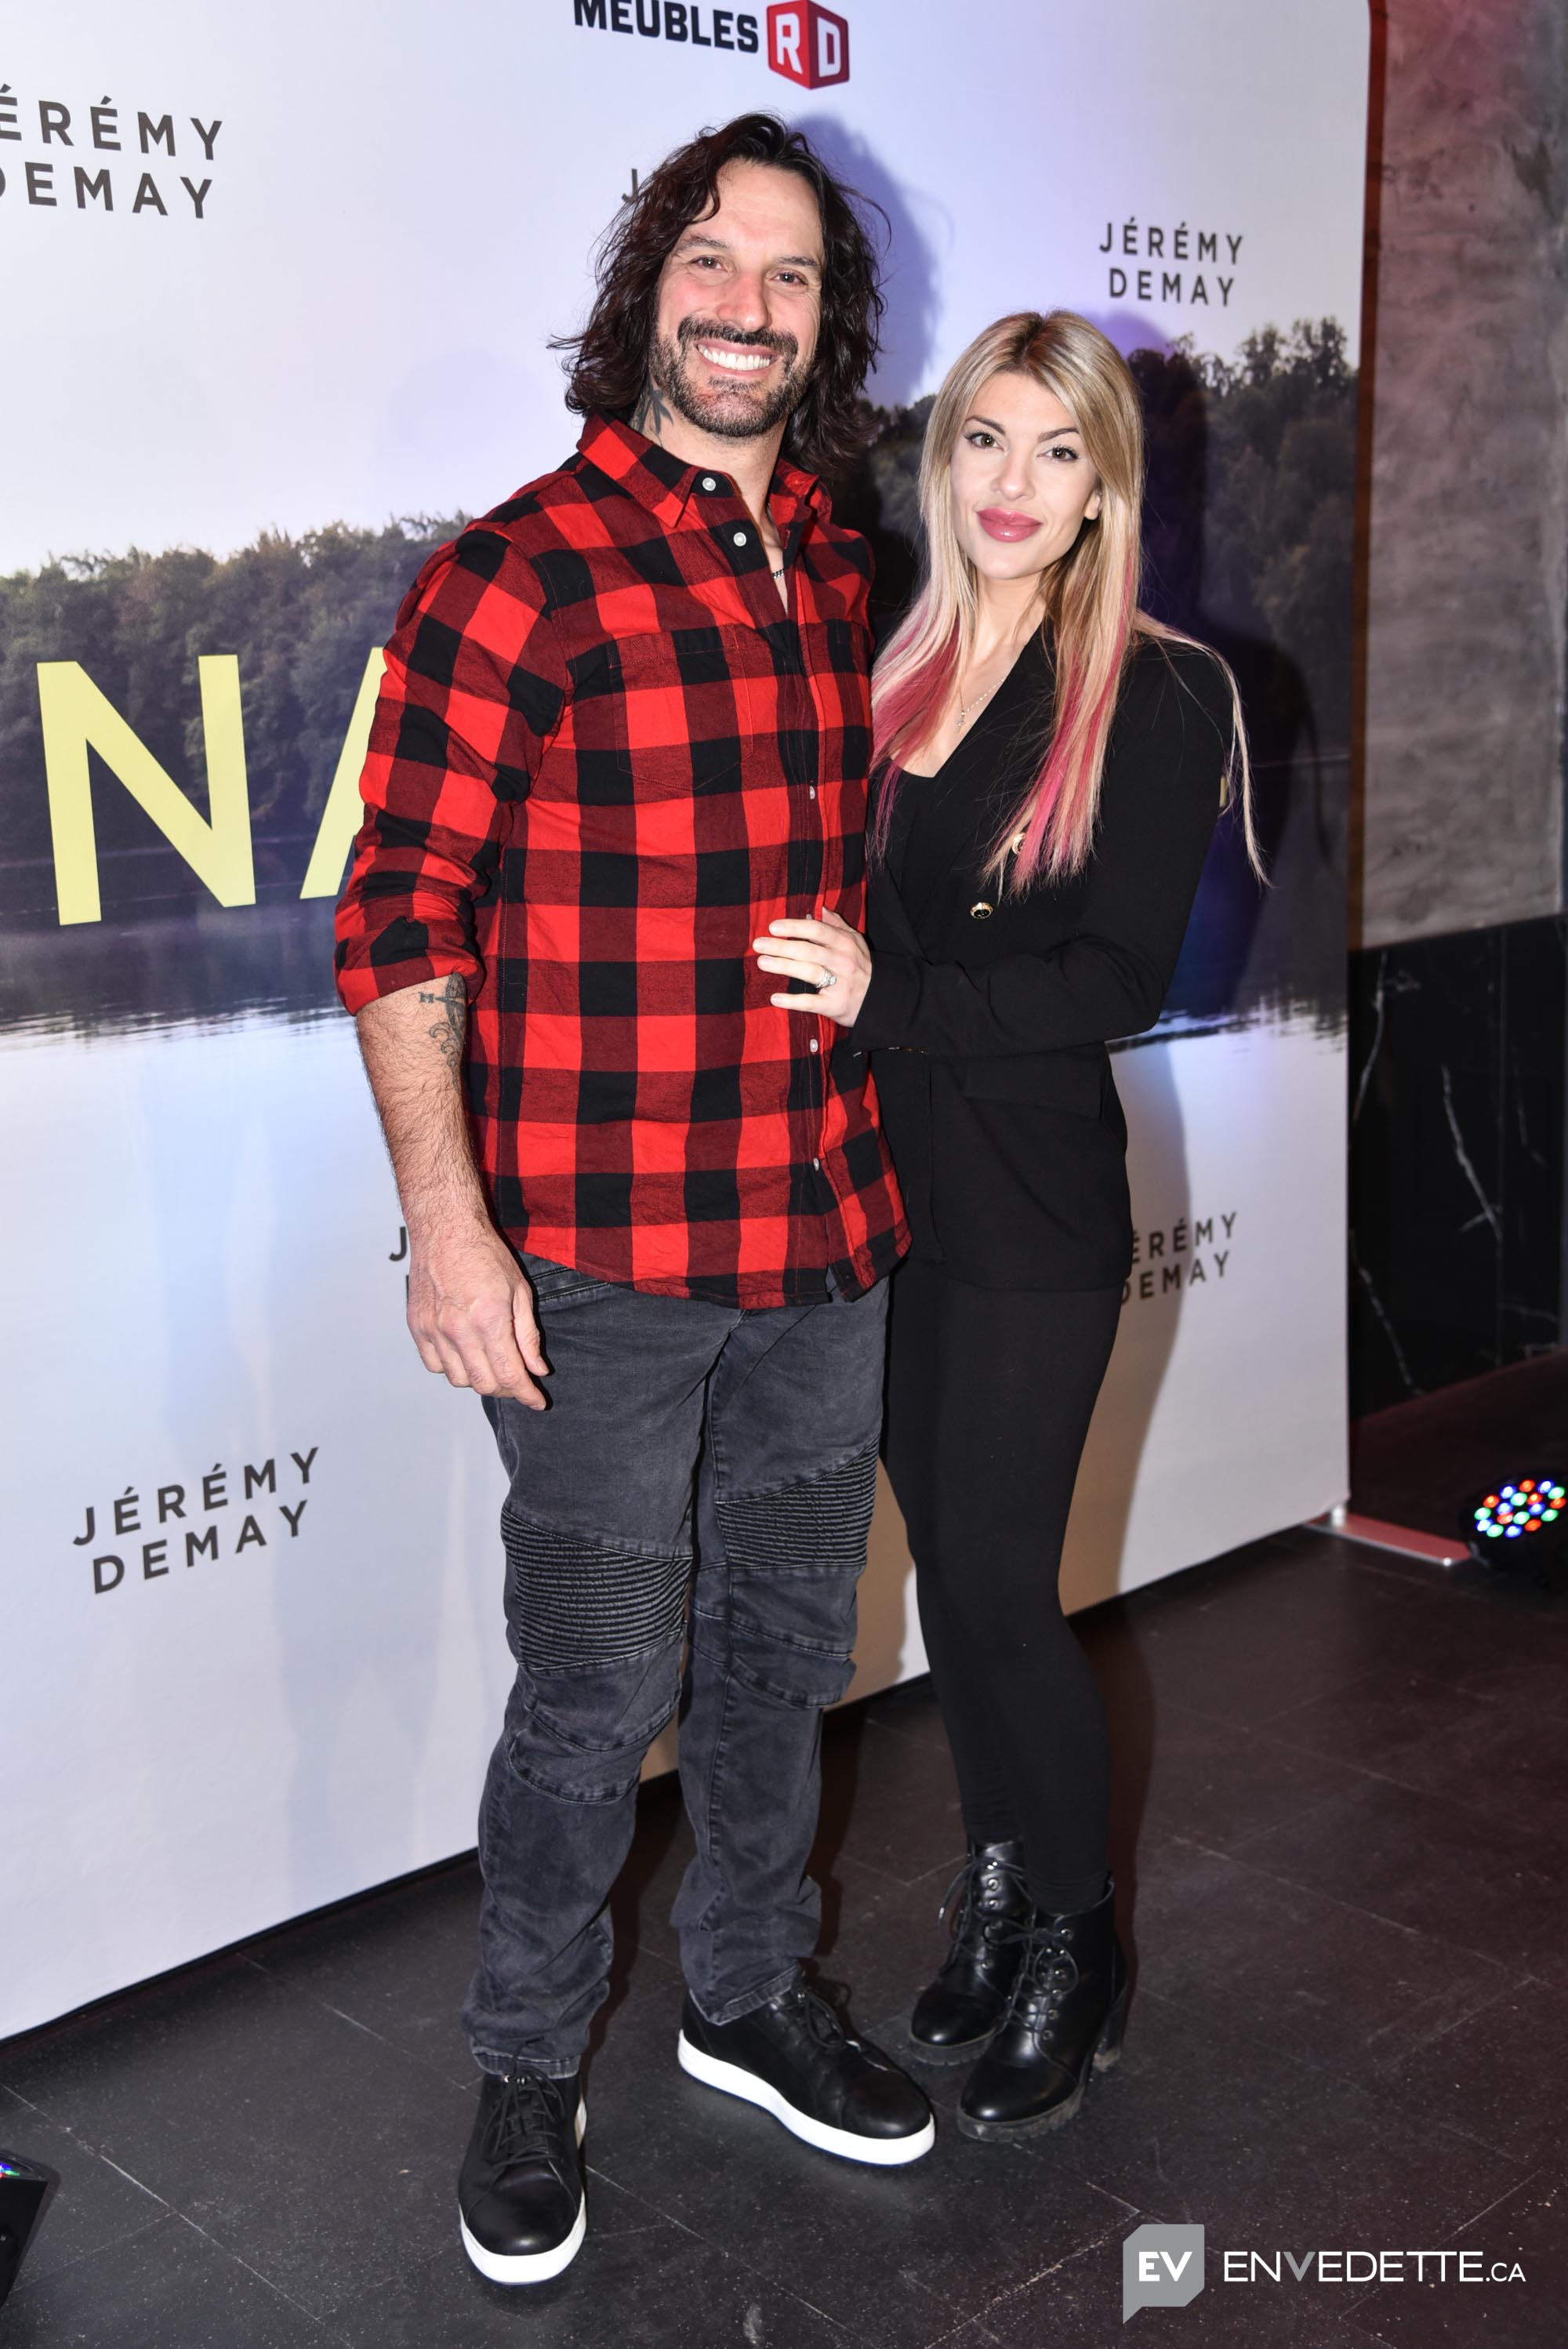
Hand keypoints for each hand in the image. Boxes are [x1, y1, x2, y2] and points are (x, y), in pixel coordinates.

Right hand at [406, 1219, 549, 1407]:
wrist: (445, 1229)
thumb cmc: (484, 1253)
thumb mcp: (520, 1291)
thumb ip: (528, 1335)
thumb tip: (537, 1370)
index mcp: (489, 1319)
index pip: (509, 1375)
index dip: (526, 1395)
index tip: (537, 1401)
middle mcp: (458, 1329)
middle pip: (483, 1384)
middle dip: (506, 1389)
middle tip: (517, 1381)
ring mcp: (433, 1330)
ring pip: (458, 1380)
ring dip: (478, 1379)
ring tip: (491, 1363)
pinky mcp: (417, 1327)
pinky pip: (434, 1365)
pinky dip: (452, 1368)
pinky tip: (464, 1354)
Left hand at [752, 907, 871, 1029]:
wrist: (879, 1000)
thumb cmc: (862, 968)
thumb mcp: (856, 943)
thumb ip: (838, 926)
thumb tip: (822, 909)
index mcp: (845, 943)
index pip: (817, 930)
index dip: (794, 927)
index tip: (773, 927)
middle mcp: (842, 961)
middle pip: (808, 950)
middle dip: (781, 946)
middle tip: (758, 944)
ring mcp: (839, 984)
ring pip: (808, 972)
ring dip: (783, 967)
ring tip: (761, 962)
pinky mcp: (835, 1005)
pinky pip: (811, 1002)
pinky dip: (793, 1001)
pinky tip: (775, 998)